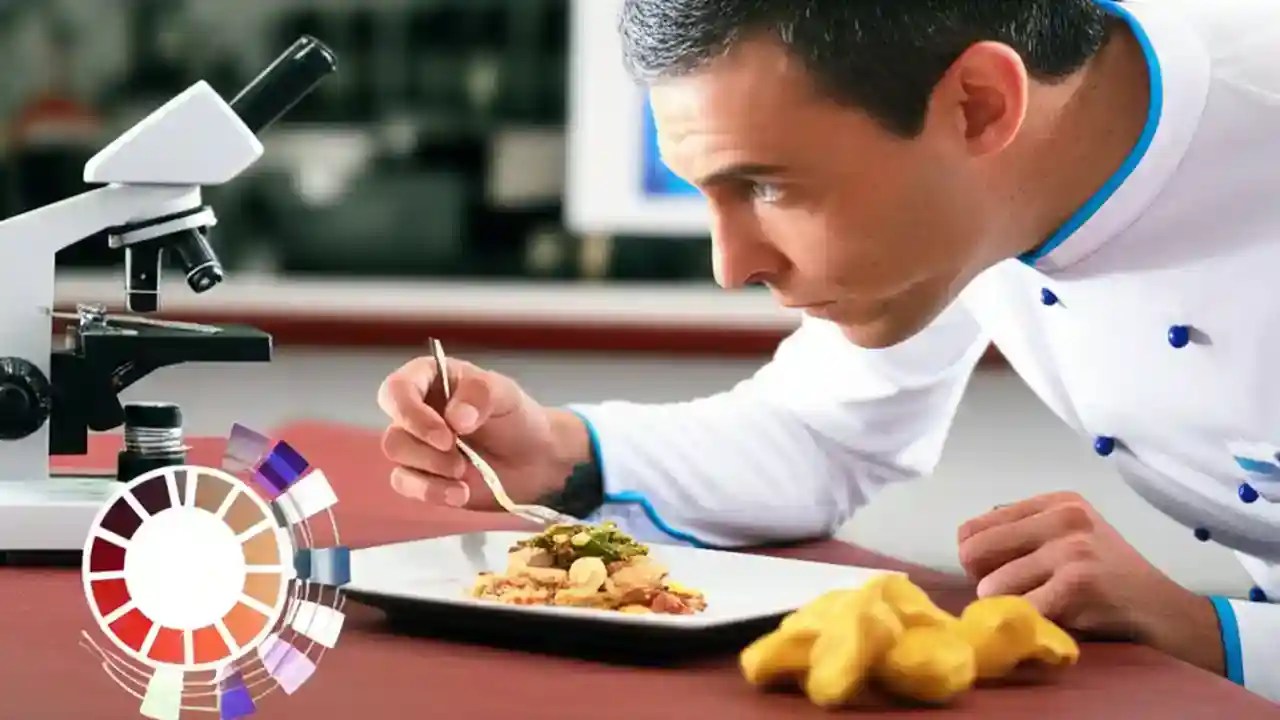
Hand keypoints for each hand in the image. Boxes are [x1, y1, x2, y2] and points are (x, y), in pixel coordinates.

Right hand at [376, 356, 587, 508]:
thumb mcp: (505, 394)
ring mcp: (416, 445)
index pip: (396, 390)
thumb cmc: (515, 417)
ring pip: (398, 460)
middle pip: (394, 433)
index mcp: (428, 380)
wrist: (534, 460)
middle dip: (426, 450)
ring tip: (464, 473)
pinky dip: (432, 491)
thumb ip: (480, 396)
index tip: (445, 434)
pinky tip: (460, 493)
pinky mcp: (422, 476)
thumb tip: (455, 419)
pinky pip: (406, 485)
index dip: (410, 413)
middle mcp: (415, 411)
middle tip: (459, 456)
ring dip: (431, 470)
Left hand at [957, 492, 1223, 674]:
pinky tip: (1054, 620)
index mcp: (1055, 502)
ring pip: (994, 585)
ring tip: (1040, 607)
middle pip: (974, 552)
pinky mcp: (1077, 583)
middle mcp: (1061, 517)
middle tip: (1010, 595)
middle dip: (982, 580)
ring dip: (1009, 606)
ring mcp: (1070, 549)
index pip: (976, 527)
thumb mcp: (1070, 535)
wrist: (1163, 609)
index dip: (976, 558)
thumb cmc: (1109, 575)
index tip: (996, 573)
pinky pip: (1023, 609)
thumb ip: (1024, 531)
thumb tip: (968, 541)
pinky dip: (1030, 623)